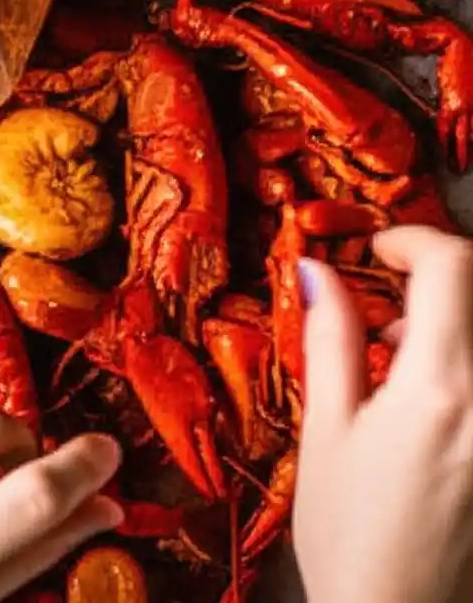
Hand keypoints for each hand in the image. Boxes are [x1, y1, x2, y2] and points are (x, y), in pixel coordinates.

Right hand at [295, 227, 472, 602]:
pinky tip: (429, 397)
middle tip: (386, 299)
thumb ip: (331, 343)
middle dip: (439, 275)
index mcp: (439, 389)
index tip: (378, 249)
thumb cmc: (349, 535)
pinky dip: (462, 363)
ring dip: (453, 321)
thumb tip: (317, 273)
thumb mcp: (326, 432)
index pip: (451, 267)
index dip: (412, 240)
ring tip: (400, 358)